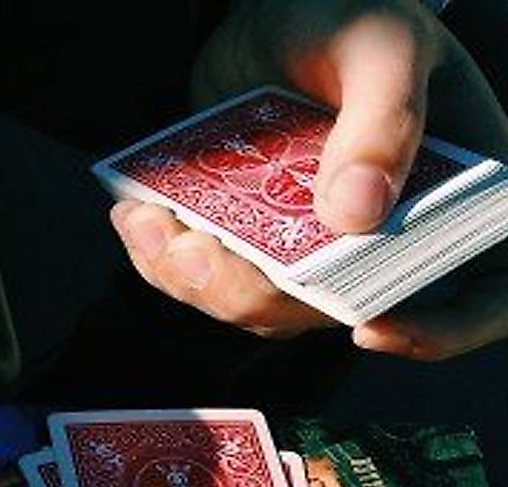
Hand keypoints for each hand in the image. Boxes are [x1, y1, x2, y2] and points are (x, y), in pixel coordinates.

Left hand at [108, 0, 507, 360]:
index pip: (484, 291)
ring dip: (196, 281)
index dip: (442, 329)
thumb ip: (382, 116)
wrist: (268, 13)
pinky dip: (166, 263)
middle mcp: (385, 238)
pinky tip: (138, 220)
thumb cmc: (345, 13)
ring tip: (150, 224)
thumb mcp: (379, 41)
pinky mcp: (256, 249)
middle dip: (254, 293)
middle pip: (334, 311)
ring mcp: (315, 252)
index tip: (372, 329)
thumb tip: (356, 216)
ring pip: (262, 307)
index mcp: (453, 192)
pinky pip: (215, 285)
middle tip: (195, 248)